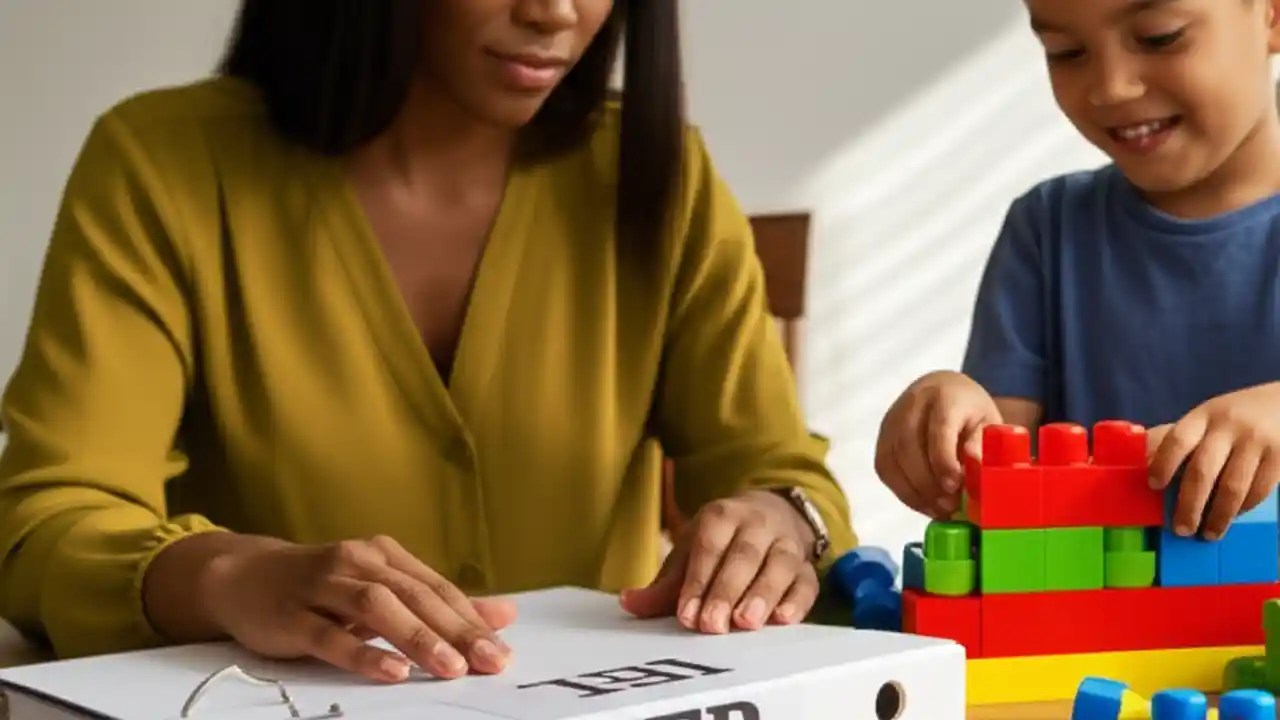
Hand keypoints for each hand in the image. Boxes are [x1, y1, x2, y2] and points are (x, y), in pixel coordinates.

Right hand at [189, 534, 515, 682]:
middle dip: (457, 630)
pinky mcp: (291, 616)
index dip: (472, 618)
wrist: (242, 576)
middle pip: (415, 595)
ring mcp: (321, 587)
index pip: (436, 587)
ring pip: (377, 608)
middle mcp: (356, 563)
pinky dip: (363, 653)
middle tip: (490, 661)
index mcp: (383, 555)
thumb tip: (504, 614)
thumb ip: (439, 604)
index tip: (502, 651)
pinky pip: (330, 635)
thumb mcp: (381, 589)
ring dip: (417, 637)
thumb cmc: (322, 588)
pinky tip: (391, 670)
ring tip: (451, 667)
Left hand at [619, 489, 816, 632]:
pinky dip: (797, 601)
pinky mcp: (807, 567)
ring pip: (779, 565)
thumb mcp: (691, 553)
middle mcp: (757, 525)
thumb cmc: (723, 543)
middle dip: (727, 591)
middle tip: (713, 625)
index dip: (697, 581)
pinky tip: (783, 620)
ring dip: (763, 595)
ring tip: (747, 623)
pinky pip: (807, 582)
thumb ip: (665, 585)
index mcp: (721, 516)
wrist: (772, 514)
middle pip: (744, 555)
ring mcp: (786, 544)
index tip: (686, 615)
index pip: (709, 547)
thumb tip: (629, 603)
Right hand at [875, 370, 1001, 517]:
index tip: (954, 486)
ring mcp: (892, 421)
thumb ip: (982, 443)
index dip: (943, 460)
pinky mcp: (882, 437)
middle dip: (927, 482)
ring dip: (914, 492)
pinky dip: (903, 491)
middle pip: (908, 446)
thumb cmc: (970, 411)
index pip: (938, 429)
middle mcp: (912, 405)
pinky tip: (923, 503)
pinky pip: (885, 469)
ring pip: (892, 460)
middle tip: (949, 507)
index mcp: (945, 397)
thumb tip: (975, 468)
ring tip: (938, 509)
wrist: (943, 390)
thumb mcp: (988, 422)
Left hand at [1148, 383, 1279, 539]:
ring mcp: (1255, 442)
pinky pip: (1259, 489)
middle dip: (1189, 504)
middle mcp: (1228, 427)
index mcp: (1203, 416)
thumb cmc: (1236, 417)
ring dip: (1218, 515)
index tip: (1154, 486)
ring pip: (1232, 486)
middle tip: (1181, 529)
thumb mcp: (1208, 417)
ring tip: (1209, 534)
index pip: (1177, 440)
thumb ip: (1182, 438)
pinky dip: (1244, 507)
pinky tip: (1234, 516)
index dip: (1162, 464)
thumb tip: (1144, 464)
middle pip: (1202, 470)